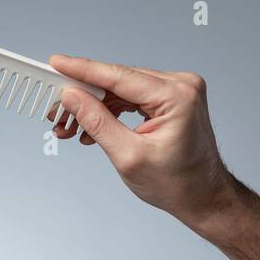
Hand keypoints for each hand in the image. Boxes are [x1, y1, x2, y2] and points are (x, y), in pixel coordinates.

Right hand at [49, 55, 236, 224]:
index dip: (83, 70)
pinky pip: (132, 97)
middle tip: (56, 110)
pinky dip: (110, 110)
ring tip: (69, 126)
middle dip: (84, 95)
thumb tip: (72, 97)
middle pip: (118, 81)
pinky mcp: (171, 99)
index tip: (57, 63)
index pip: (119, 76)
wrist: (202, 197)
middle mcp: (180, 86)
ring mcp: (178, 90)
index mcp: (177, 97)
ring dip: (94, 106)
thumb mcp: (128, 156)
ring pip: (122, 89)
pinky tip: (90, 127)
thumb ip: (97, 122)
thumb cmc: (177, 183)